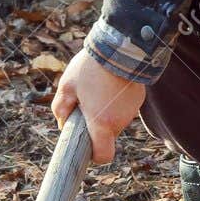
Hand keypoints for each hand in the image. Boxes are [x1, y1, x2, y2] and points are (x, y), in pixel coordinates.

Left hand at [52, 48, 146, 163]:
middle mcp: (120, 121)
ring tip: (98, 89)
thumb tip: (62, 123)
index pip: (104, 155)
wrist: (120, 45)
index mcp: (101, 123)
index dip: (96, 155)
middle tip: (86, 105)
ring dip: (106, 111)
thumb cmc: (90, 67)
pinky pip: (124, 107)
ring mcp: (131, 110)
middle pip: (107, 135)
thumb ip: (60, 108)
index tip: (88, 146)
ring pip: (116, 120)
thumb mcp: (67, 86)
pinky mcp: (138, 99)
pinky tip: (110, 83)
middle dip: (96, 126)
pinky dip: (117, 101)